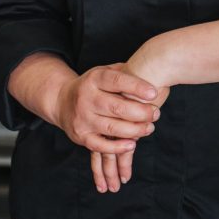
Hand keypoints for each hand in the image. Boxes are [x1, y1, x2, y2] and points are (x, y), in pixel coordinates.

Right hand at [53, 62, 160, 193]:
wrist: (62, 101)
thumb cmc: (93, 85)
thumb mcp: (104, 71)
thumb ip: (124, 72)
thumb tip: (151, 71)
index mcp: (94, 78)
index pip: (117, 81)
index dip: (137, 87)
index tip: (154, 92)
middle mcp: (86, 98)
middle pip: (116, 107)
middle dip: (140, 112)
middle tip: (156, 114)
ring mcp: (82, 118)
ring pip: (111, 127)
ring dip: (134, 130)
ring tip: (149, 128)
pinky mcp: (80, 136)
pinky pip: (100, 145)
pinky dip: (117, 147)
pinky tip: (132, 144)